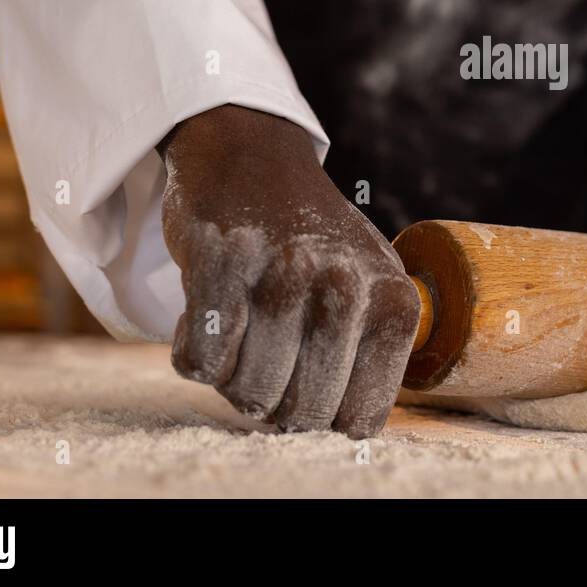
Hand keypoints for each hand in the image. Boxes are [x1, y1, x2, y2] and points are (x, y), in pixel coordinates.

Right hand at [159, 104, 419, 437]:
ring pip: (247, 393)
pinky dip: (194, 354)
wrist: (253, 156)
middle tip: (269, 363)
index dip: (326, 418)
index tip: (312, 392)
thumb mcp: (371, 282)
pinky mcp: (222, 261)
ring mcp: (282, 272)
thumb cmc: (314, 237)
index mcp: (392, 301)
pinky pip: (200, 361)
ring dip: (234, 379)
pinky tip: (208, 319)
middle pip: (301, 415)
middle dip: (277, 405)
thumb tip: (346, 430)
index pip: (358, 420)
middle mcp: (345, 286)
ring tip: (243, 335)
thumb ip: (371, 353)